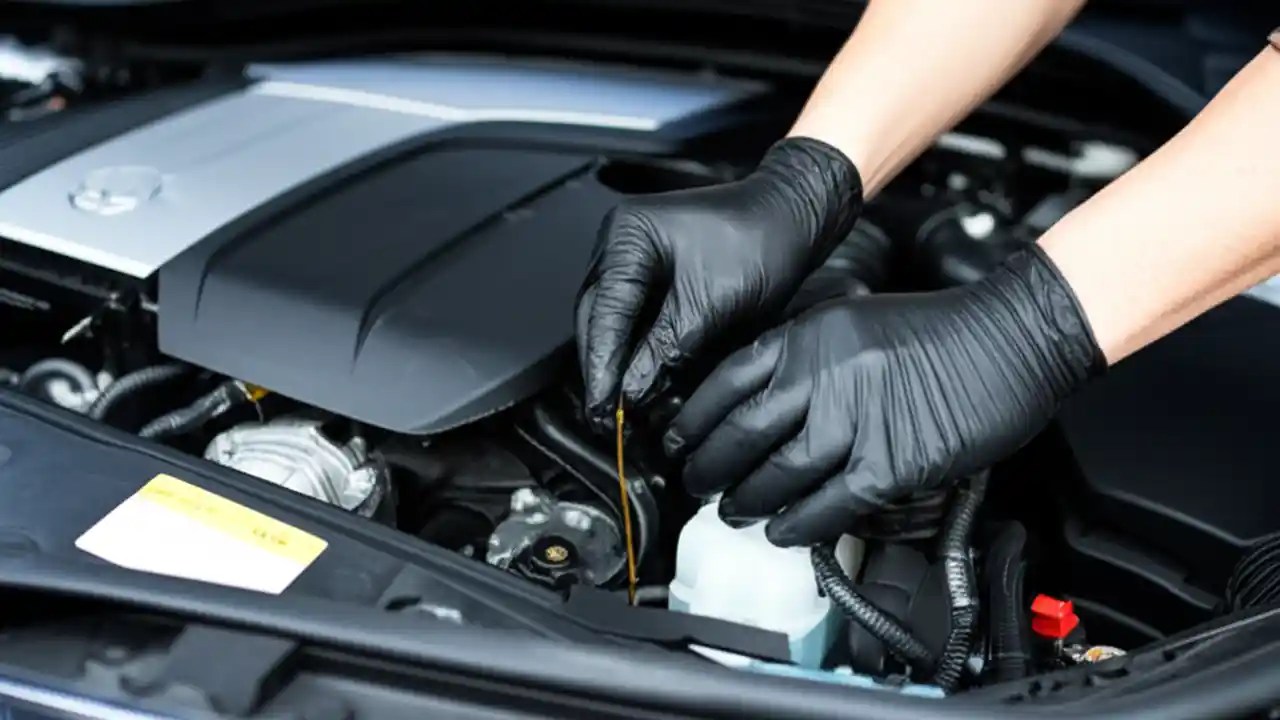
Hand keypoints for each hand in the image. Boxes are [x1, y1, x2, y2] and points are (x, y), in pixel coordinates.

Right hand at [575, 138, 861, 427]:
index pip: (604, 312)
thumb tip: (632, 394)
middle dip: (603, 369)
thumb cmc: (763, 241)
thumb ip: (666, 350)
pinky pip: (633, 316)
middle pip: (597, 317)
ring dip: (617, 363)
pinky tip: (642, 380)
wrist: (795, 217)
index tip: (603, 410)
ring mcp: (633, 256)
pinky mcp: (652, 272)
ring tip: (622, 408)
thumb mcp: (713, 305)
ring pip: (611, 321)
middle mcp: (620, 242)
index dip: (601, 367)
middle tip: (606, 418)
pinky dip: (637, 349)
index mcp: (628, 236)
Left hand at [665, 245, 1104, 545]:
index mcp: (809, 335)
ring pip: (778, 472)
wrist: (1012, 335)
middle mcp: (823, 374)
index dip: (693, 417)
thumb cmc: (940, 329)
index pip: (727, 379)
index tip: (677, 438)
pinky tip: (783, 533)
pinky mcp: (891, 461)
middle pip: (741, 430)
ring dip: (746, 499)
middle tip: (694, 483)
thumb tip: (763, 401)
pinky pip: (829, 504)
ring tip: (732, 511)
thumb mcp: (853, 321)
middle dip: (707, 465)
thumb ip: (806, 356)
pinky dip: (799, 525)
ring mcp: (856, 419)